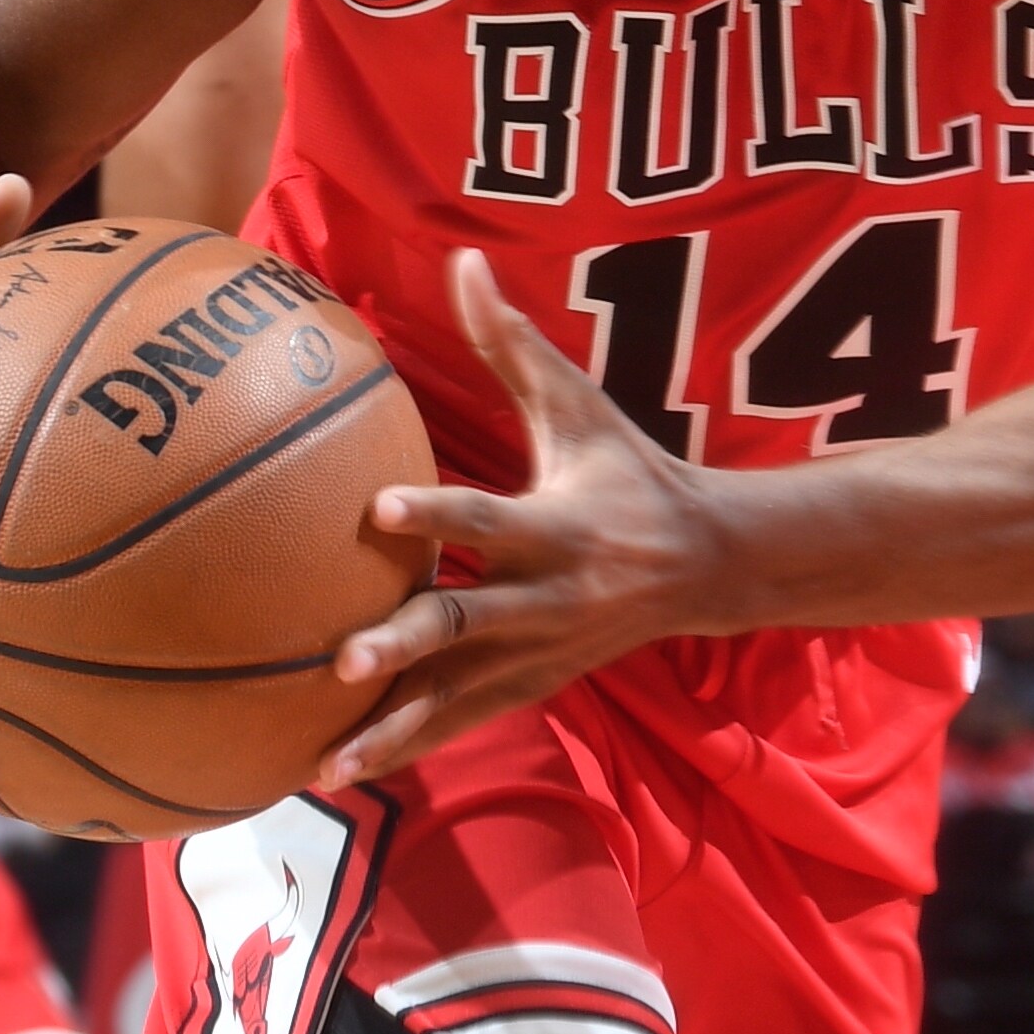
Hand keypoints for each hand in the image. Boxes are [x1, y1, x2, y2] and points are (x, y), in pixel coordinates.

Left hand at [323, 251, 729, 784]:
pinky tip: (342, 773)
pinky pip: (462, 721)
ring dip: (392, 729)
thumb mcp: (580, 406)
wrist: (711, 566)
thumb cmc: (628, 471)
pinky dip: (405, 747)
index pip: (489, 519)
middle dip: (404, 645)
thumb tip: (463, 260)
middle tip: (338, 661)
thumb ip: (511, 343)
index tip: (377, 507)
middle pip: (466, 626)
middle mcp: (547, 601)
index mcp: (558, 528)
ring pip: (458, 697)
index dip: (438, 514)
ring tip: (323, 765)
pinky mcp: (533, 688)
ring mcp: (539, 654)